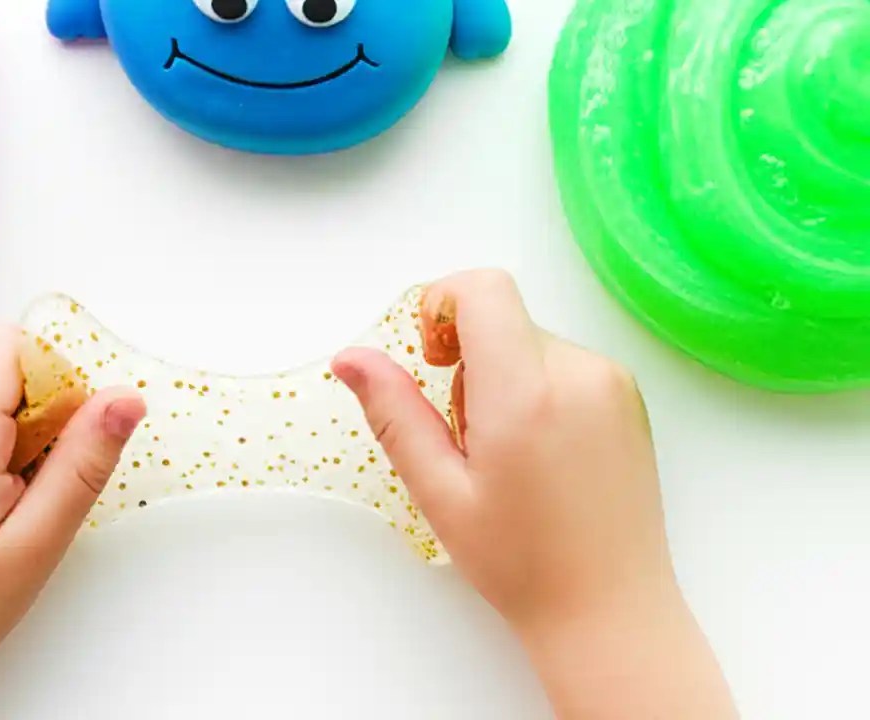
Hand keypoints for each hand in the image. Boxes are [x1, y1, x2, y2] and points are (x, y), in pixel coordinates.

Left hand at [0, 327, 145, 719]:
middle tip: (36, 493)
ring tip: (5, 510)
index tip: (65, 448)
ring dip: (13, 437)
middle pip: (2, 370)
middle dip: (39, 417)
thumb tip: (127, 397)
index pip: (16, 348)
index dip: (58, 385)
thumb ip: (83, 462)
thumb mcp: (35, 543)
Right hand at [333, 270, 735, 718]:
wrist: (610, 610)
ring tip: (507, 457)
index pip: (482, 289)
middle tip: (468, 441)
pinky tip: (540, 457)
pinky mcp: (630, 398)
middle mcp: (579, 372)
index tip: (433, 360)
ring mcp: (613, 383)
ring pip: (531, 343)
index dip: (441, 305)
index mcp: (525, 393)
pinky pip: (565, 364)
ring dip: (503, 379)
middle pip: (501, 320)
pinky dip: (538, 391)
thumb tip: (351, 358)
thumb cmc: (520, 561)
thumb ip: (394, 414)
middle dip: (469, 363)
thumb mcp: (439, 491)